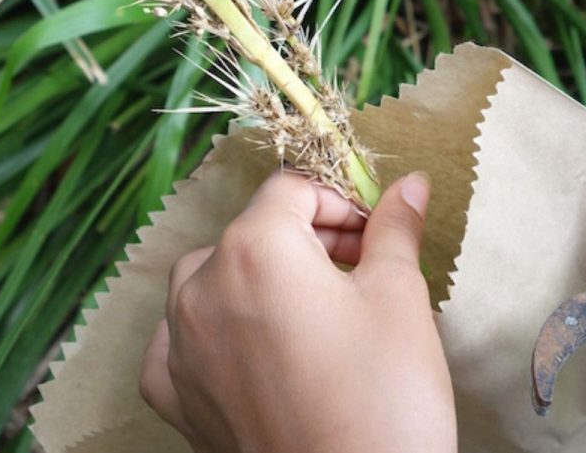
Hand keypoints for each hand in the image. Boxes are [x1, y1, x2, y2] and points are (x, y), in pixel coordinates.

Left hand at [140, 170, 456, 452]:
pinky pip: (180, 341)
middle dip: (309, 240)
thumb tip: (409, 185)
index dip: (342, 202)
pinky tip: (252, 347)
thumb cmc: (383, 400)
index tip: (376, 232)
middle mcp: (202, 288)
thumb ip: (394, 229)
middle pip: (254, 231)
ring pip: (211, 277)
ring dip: (260, 278)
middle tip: (364, 271)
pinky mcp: (176, 399)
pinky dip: (212, 331)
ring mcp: (181, 347)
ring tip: (315, 311)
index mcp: (255, 249)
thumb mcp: (399, 298)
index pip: (293, 190)